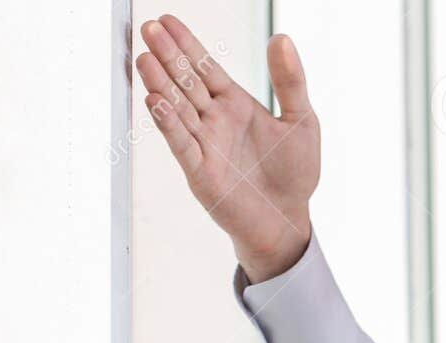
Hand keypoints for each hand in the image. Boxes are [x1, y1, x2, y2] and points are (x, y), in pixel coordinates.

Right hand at [136, 14, 320, 281]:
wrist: (288, 220)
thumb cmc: (294, 172)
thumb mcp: (301, 120)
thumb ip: (289, 81)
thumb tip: (282, 38)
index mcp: (234, 104)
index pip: (204, 67)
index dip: (187, 44)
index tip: (167, 21)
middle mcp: (214, 121)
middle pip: (186, 82)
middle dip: (168, 56)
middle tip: (148, 28)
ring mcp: (204, 145)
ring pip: (178, 108)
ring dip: (161, 84)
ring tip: (144, 58)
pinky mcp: (201, 172)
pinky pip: (181, 143)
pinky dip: (168, 123)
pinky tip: (154, 100)